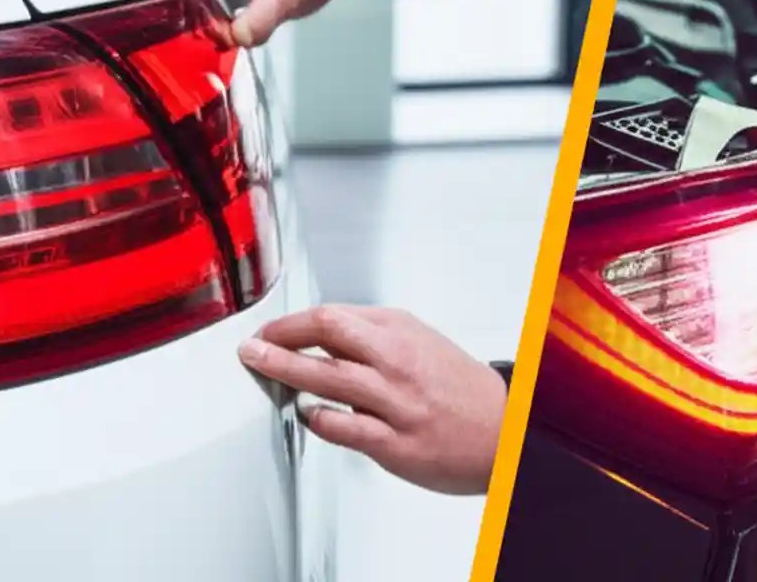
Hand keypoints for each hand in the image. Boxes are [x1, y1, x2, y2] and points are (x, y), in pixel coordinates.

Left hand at [238, 305, 507, 494]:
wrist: (505, 429)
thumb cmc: (460, 389)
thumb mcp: (420, 344)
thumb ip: (372, 340)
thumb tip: (320, 337)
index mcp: (402, 331)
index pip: (334, 315)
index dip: (291, 321)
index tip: (270, 330)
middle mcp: (398, 360)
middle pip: (328, 332)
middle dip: (280, 336)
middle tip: (251, 344)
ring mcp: (397, 401)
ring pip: (330, 376)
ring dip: (286, 369)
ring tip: (261, 367)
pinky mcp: (398, 442)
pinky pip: (347, 427)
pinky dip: (320, 418)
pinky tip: (306, 414)